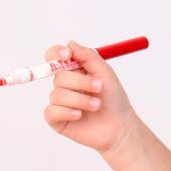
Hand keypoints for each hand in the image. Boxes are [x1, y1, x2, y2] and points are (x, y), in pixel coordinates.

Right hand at [41, 40, 141, 156]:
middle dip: (80, 81)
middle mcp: (65, 85)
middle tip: (99, 87)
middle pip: (58, 75)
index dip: (57, 54)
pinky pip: (51, 111)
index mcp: (74, 70)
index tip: (67, 56)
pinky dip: (67, 112)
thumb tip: (70, 44)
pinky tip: (80, 116)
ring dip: (80, 100)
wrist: (119, 126)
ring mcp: (59, 102)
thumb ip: (88, 56)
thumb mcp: (105, 73)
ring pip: (56, 94)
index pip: (55, 56)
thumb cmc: (114, 99)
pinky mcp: (56, 119)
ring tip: (96, 105)